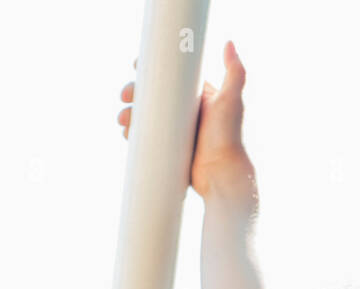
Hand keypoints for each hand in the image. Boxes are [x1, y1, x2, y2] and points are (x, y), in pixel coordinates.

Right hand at [119, 40, 256, 203]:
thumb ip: (235, 72)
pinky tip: (127, 133)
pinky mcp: (171, 150)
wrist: (222, 175)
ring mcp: (178, 133)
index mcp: (199, 98)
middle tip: (125, 95)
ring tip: (123, 118)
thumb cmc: (230, 138)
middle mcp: (188, 114)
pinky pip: (149, 138)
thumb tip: (229, 43)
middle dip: (135, 93)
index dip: (153, 71)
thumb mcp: (232, 100)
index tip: (137, 66)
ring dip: (131, 114)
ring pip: (148, 118)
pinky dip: (135, 134)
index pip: (172, 78)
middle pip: (155, 97)